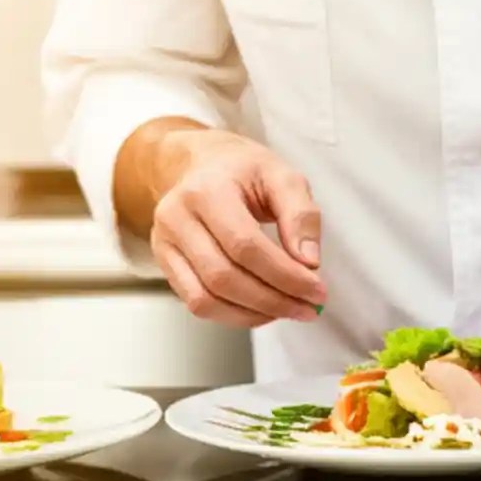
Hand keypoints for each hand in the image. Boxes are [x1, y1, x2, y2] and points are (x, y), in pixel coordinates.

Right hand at [147, 128, 326, 326]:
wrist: (199, 165)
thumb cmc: (242, 171)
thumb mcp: (281, 175)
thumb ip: (301, 215)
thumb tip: (309, 263)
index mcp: (207, 190)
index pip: (245, 246)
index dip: (284, 276)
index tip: (316, 291)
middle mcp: (177, 218)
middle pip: (224, 278)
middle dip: (273, 301)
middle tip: (308, 308)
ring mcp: (164, 243)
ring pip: (205, 299)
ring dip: (252, 315)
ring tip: (287, 310)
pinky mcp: (164, 263)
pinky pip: (196, 303)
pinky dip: (232, 315)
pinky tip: (260, 309)